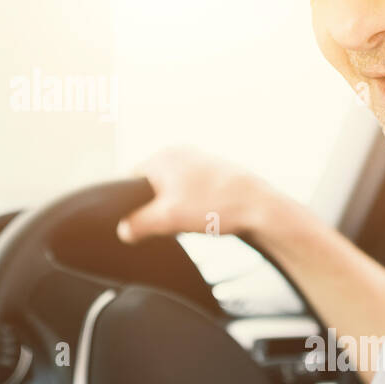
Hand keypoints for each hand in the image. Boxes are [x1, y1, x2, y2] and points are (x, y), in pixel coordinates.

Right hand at [116, 147, 276, 242]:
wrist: (260, 208)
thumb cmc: (215, 207)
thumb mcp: (166, 220)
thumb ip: (138, 225)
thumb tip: (124, 230)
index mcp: (163, 157)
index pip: (130, 179)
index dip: (131, 203)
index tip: (141, 221)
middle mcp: (180, 153)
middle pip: (152, 185)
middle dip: (156, 207)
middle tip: (168, 224)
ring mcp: (199, 161)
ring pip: (173, 189)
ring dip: (175, 207)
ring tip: (189, 221)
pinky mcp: (214, 172)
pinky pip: (191, 190)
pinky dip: (192, 205)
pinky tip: (204, 217)